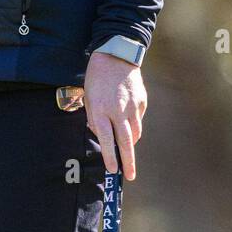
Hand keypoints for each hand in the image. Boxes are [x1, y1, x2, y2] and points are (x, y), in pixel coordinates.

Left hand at [83, 52, 146, 180]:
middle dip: (128, 161)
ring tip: (127, 151)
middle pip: (125, 142)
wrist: (117, 55)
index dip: (110, 156)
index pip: (106, 140)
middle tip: (130, 175)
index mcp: (101, 110)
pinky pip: (138, 118)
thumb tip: (101, 135)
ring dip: (131, 144)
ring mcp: (132, 106)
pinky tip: (128, 119)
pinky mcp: (142, 101)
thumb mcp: (88, 97)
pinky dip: (134, 124)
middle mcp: (118, 111)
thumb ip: (94, 117)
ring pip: (135, 132)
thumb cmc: (97, 77)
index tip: (112, 169)